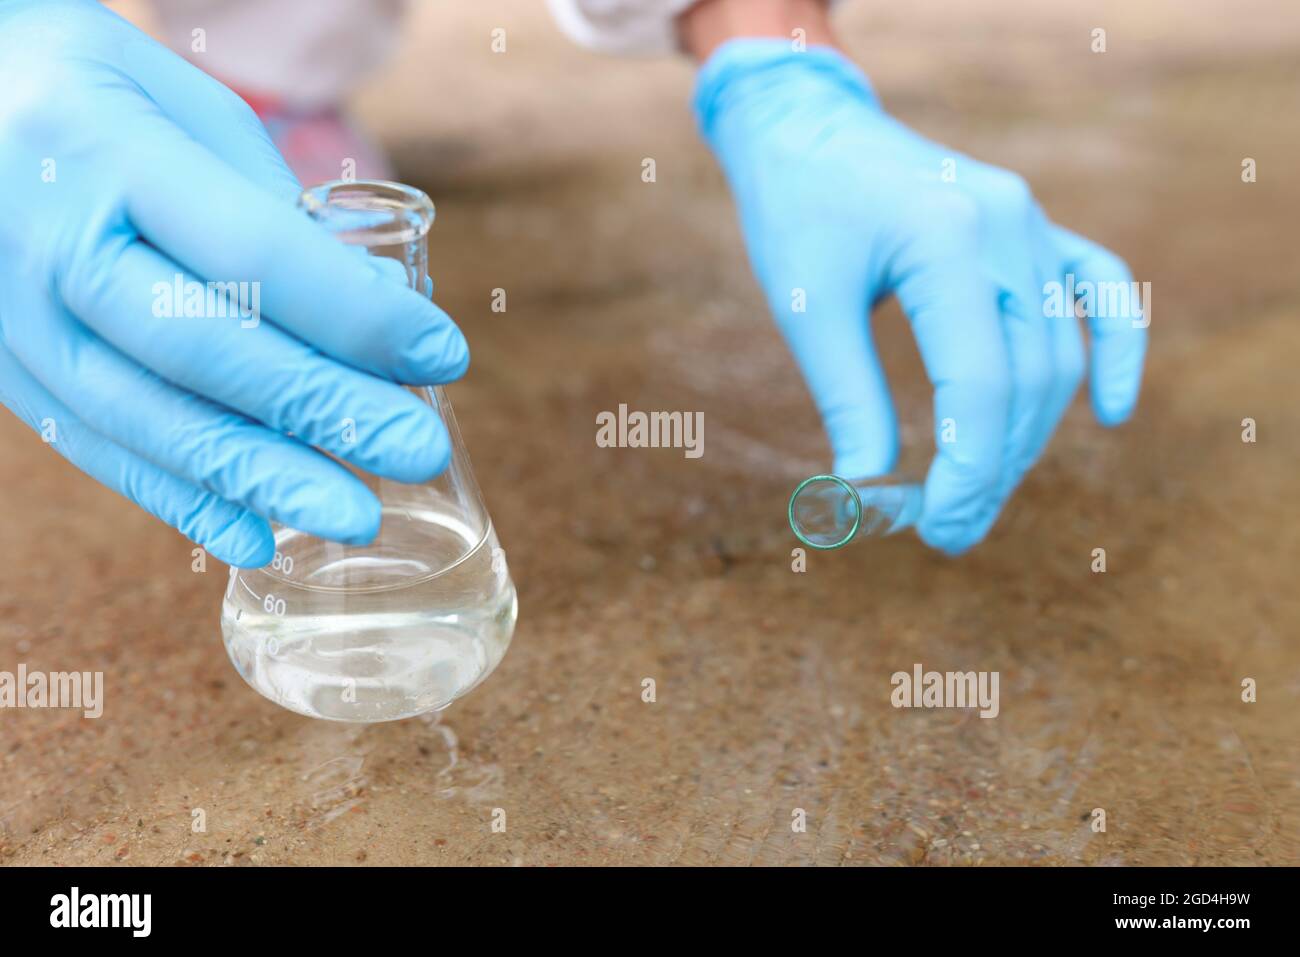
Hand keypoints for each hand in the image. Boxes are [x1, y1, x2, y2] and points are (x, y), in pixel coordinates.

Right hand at [0, 0, 467, 566]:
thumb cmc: (88, 92)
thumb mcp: (179, 105)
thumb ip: (268, 203)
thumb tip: (377, 297)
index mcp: (102, 154)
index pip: (250, 253)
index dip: (353, 313)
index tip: (440, 352)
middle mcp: (48, 245)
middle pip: (205, 349)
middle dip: (324, 408)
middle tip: (418, 449)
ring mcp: (15, 319)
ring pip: (149, 419)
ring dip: (263, 478)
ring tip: (354, 514)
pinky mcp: (9, 371)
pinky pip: (97, 450)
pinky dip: (182, 499)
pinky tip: (257, 536)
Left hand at [693, 39, 1146, 553]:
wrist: (806, 129)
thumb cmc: (796, 211)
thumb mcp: (806, 305)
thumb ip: (846, 394)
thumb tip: (865, 488)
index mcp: (947, 240)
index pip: (981, 385)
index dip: (967, 470)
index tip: (936, 527)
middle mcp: (1007, 227)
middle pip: (1028, 378)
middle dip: (994, 468)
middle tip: (949, 533)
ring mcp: (1031, 222)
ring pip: (1058, 352)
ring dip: (1028, 434)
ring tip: (982, 496)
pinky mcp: (1034, 227)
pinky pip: (1098, 289)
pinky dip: (1115, 350)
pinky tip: (1111, 414)